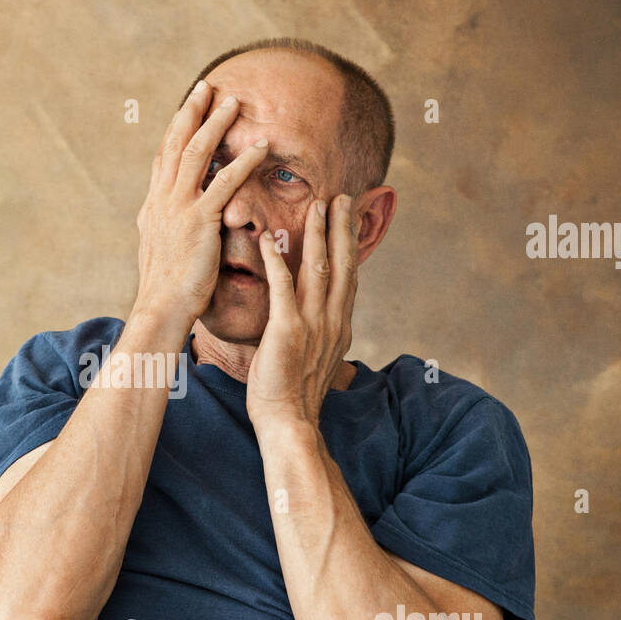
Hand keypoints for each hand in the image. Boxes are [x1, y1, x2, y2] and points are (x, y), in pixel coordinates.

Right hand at [133, 81, 270, 331]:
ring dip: (216, 124)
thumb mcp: (161, 249)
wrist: (161, 307)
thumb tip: (175, 216)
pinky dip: (243, 161)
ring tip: (234, 102)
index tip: (187, 106)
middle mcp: (162, 200)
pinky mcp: (199, 222)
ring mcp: (178, 208)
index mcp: (153, 206)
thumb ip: (170, 225)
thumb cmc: (166, 287)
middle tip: (207, 86)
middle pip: (176, 143)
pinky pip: (224, 183)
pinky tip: (260, 147)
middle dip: (191, 111)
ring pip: (197, 153)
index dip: (175, 129)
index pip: (164, 157)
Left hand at [246, 194, 360, 428]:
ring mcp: (312, 324)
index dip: (351, 246)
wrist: (289, 421)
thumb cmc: (295, 394)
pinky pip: (283, 288)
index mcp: (340, 326)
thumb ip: (319, 333)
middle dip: (342, 229)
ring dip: (318, 234)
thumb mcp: (315, 358)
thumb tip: (317, 322)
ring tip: (318, 206)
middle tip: (342, 198)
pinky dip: (278, 261)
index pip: (349, 277)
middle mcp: (332, 321)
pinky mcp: (287, 330)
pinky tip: (269, 240)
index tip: (351, 220)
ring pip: (319, 268)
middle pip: (342, 265)